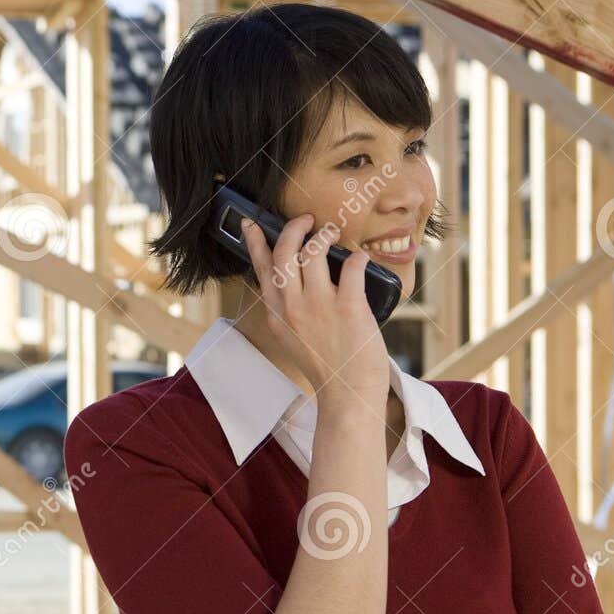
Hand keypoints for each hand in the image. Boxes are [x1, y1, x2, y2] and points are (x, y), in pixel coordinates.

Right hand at [240, 215, 387, 401]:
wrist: (347, 393)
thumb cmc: (325, 364)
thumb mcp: (292, 336)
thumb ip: (287, 308)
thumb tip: (296, 274)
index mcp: (276, 313)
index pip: (261, 268)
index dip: (255, 241)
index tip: (252, 223)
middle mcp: (292, 307)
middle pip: (284, 252)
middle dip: (294, 227)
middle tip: (307, 220)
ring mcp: (319, 306)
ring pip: (313, 251)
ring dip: (324, 234)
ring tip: (333, 233)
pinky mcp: (348, 307)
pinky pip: (351, 266)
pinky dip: (357, 257)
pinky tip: (360, 258)